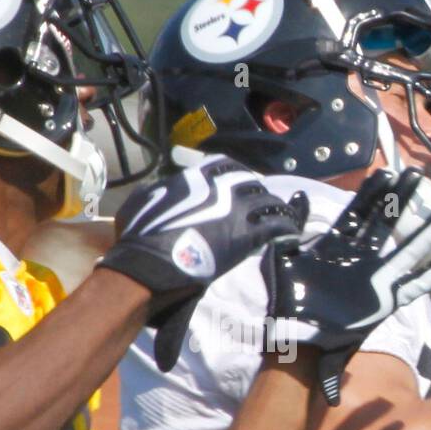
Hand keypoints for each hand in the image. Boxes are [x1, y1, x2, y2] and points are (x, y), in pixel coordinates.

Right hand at [98, 155, 304, 369]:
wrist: (149, 265)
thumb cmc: (139, 235)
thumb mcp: (142, 201)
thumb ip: (161, 190)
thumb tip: (165, 188)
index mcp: (197, 176)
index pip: (225, 165)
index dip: (236, 174)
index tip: (240, 184)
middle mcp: (221, 187)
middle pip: (251, 183)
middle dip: (258, 193)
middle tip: (263, 204)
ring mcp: (237, 210)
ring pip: (268, 202)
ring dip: (276, 209)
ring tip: (283, 218)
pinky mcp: (247, 235)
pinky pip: (276, 226)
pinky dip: (287, 228)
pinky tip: (291, 234)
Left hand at [264, 168, 430, 404]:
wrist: (297, 335)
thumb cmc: (286, 300)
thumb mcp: (282, 258)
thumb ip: (290, 228)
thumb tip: (298, 196)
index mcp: (337, 247)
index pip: (359, 213)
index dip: (372, 194)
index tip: (387, 173)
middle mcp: (361, 259)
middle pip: (386, 224)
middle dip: (401, 201)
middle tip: (417, 176)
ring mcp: (377, 279)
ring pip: (409, 250)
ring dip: (429, 232)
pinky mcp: (387, 300)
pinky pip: (417, 285)